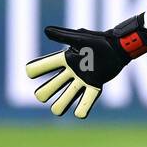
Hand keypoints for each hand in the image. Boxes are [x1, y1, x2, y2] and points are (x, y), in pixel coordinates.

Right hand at [24, 15, 146, 117]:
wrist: (118, 48)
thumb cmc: (99, 40)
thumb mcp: (80, 37)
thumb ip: (64, 35)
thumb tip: (46, 30)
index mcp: (66, 59)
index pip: (48, 65)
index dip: (39, 68)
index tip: (29, 72)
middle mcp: (72, 71)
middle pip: (55, 83)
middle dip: (48, 90)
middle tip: (40, 97)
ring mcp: (83, 79)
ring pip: (69, 94)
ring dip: (62, 102)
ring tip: (56, 111)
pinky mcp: (95, 85)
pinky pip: (88, 98)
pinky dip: (84, 106)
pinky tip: (79, 115)